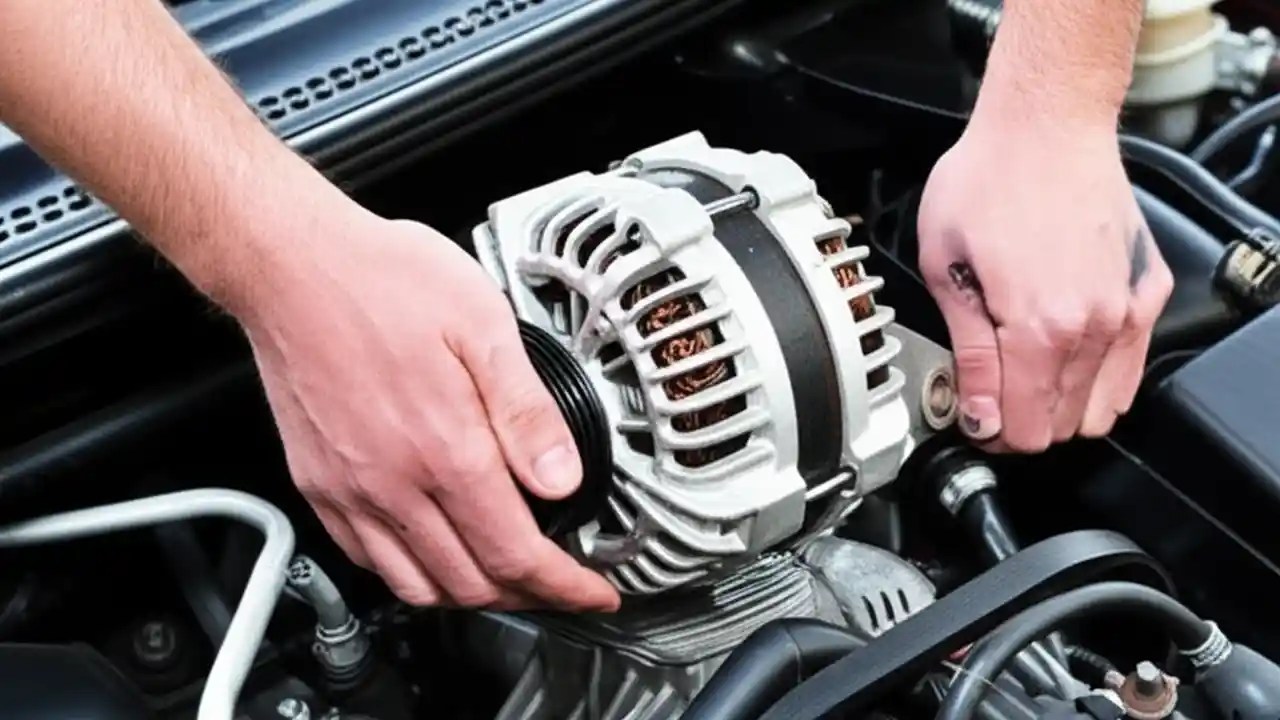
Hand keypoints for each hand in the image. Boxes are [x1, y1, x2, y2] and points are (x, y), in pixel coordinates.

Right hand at [226, 208, 619, 610]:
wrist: (291, 264)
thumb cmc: (383, 279)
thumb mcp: (484, 326)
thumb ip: (528, 412)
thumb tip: (564, 478)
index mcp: (445, 449)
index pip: (516, 555)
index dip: (565, 588)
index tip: (593, 593)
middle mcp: (393, 484)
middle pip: (471, 586)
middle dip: (529, 598)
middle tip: (560, 583)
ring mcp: (349, 490)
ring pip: (416, 587)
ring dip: (471, 597)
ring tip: (505, 576)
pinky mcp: (317, 485)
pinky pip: (366, 560)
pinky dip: (412, 575)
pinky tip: (435, 550)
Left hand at [916, 118, 1172, 451]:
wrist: (1045, 123)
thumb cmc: (988, 179)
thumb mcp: (947, 270)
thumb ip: (969, 354)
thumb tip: (980, 417)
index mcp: (1040, 327)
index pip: (1026, 431)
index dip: (992, 433)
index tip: (973, 417)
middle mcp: (1095, 326)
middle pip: (1063, 426)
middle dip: (1022, 421)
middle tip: (989, 392)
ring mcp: (1127, 309)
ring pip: (1101, 406)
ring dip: (1060, 403)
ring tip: (1022, 370)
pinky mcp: (1146, 289)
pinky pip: (1131, 366)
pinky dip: (1099, 375)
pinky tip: (1064, 351)